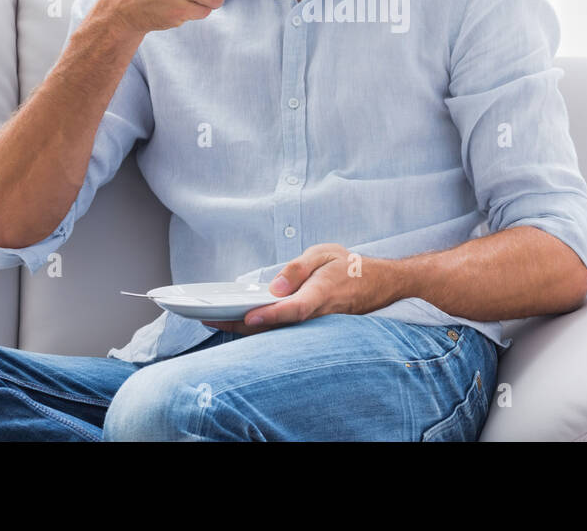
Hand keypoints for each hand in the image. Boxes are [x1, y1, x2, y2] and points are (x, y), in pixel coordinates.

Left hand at [202, 243, 390, 335]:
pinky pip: (283, 332)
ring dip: (245, 328)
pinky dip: (259, 329)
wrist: (377, 284)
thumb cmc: (348, 266)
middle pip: (277, 327)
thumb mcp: (325, 253)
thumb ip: (299, 268)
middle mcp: (317, 314)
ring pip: (277, 333)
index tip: (249, 316)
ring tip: (214, 318)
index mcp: (322, 292)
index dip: (272, 314)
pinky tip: (238, 322)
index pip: (295, 308)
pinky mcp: (310, 328)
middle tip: (209, 317)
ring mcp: (314, 325)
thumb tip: (275, 286)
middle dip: (242, 325)